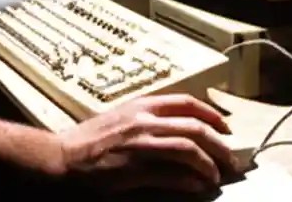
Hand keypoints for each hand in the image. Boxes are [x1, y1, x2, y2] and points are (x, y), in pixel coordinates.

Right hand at [55, 93, 240, 193]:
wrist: (62, 157)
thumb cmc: (89, 140)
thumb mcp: (122, 118)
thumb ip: (149, 119)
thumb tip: (182, 130)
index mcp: (142, 105)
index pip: (187, 103)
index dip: (213, 115)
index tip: (226, 128)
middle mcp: (144, 121)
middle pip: (195, 128)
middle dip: (220, 145)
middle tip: (230, 159)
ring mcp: (140, 146)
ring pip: (189, 150)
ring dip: (209, 165)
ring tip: (216, 176)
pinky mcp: (135, 170)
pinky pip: (173, 175)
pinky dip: (191, 182)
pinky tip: (198, 187)